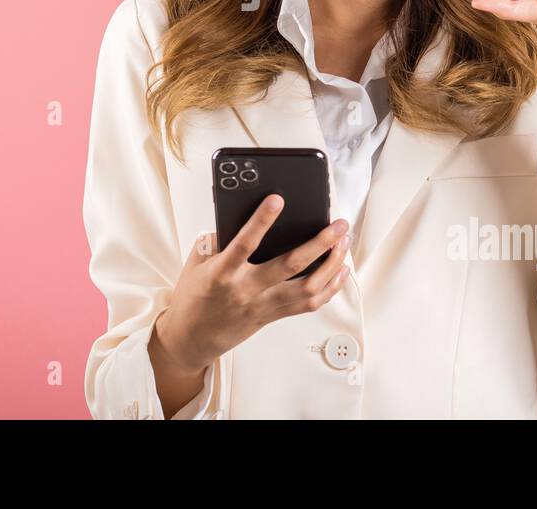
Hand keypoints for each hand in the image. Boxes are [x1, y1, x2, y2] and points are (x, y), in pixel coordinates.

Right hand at [153, 196, 351, 373]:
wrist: (192, 337)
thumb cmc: (194, 296)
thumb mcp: (196, 262)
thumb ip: (216, 239)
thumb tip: (241, 217)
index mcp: (223, 273)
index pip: (244, 244)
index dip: (261, 221)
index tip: (277, 199)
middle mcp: (247, 290)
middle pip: (291, 266)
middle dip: (319, 243)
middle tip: (338, 225)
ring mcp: (264, 305)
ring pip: (308, 288)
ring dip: (331, 264)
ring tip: (343, 243)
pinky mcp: (274, 315)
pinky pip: (309, 304)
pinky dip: (330, 287)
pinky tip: (341, 270)